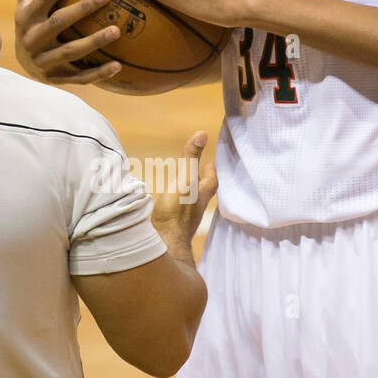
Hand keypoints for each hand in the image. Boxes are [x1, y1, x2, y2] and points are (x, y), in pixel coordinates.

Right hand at [14, 0, 123, 85]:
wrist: (23, 61)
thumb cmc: (32, 15)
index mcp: (25, 14)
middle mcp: (31, 38)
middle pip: (59, 22)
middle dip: (82, 8)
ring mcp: (43, 61)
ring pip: (71, 52)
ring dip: (94, 41)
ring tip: (118, 30)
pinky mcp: (56, 79)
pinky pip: (79, 77)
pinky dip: (99, 73)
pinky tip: (119, 66)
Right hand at [149, 131, 217, 255]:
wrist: (165, 243)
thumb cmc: (176, 211)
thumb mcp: (185, 179)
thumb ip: (191, 158)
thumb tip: (202, 134)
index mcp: (201, 195)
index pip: (211, 180)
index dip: (210, 171)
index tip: (210, 163)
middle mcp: (196, 207)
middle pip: (203, 193)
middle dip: (201, 182)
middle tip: (199, 173)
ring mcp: (184, 219)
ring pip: (190, 203)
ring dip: (188, 194)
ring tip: (183, 187)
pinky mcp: (172, 227)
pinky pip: (176, 213)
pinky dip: (175, 206)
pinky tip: (167, 206)